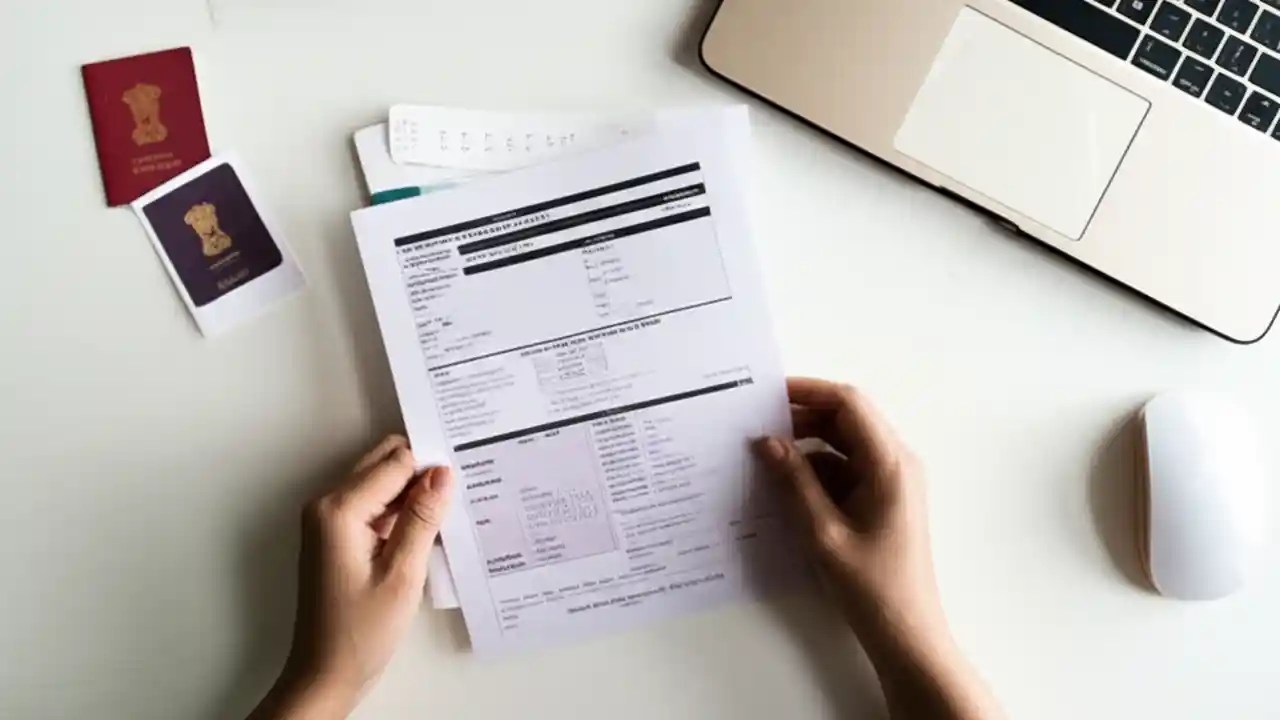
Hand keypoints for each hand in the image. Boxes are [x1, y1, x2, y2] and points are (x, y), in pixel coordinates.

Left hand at [250, 436, 453, 719]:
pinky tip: (424, 530)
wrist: (325, 672)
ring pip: (379, 482)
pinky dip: (398, 510)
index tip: (464, 477)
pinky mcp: (335, 535)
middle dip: (421, 472)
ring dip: (412, 492)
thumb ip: (422, 518)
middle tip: (457, 494)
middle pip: (383, 463)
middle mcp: (326, 505)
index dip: (431, 467)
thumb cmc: (361, 631)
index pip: (395, 462)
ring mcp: (328, 520)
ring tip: (445, 515)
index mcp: (339, 510)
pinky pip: (372, 504)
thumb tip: (443, 473)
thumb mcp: (402, 573)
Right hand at [755, 377, 940, 635]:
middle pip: (846, 419)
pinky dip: (813, 471)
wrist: (906, 633)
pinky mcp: (880, 500)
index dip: (808, 391)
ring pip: (842, 444)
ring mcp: (889, 482)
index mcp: (890, 463)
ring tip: (761, 454)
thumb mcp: (823, 532)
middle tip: (755, 424)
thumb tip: (766, 441)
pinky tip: (781, 484)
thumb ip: (793, 482)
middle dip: (801, 417)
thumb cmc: (871, 586)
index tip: (767, 394)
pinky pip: (843, 469)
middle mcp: (895, 463)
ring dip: (804, 446)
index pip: (849, 403)